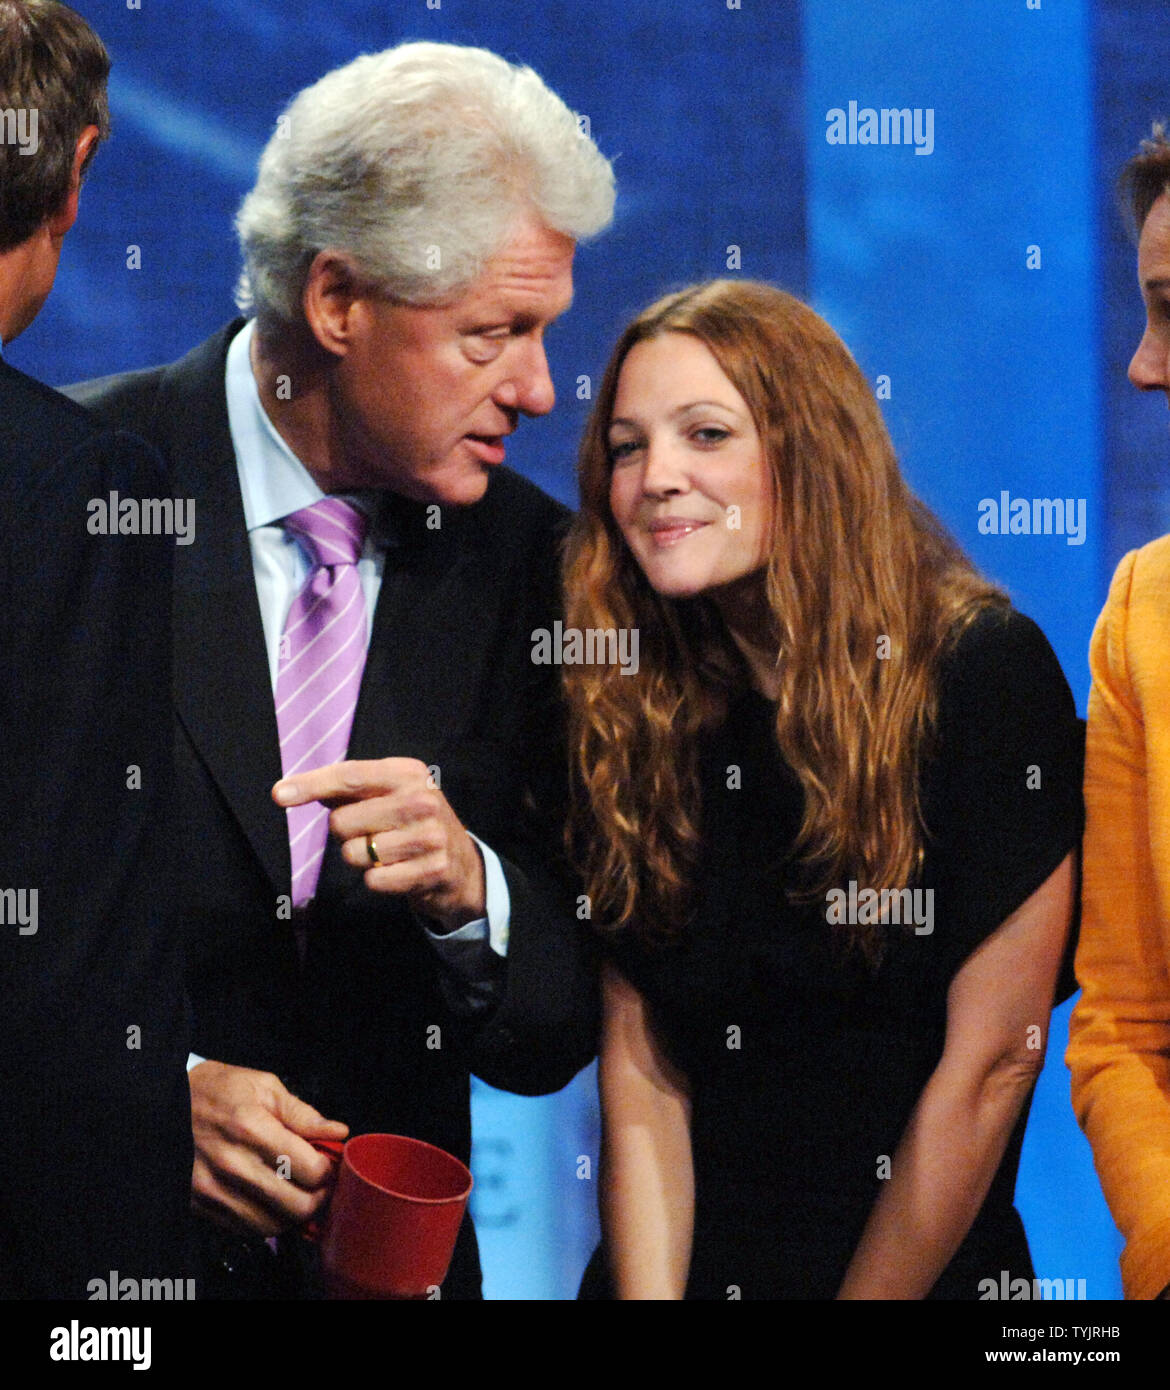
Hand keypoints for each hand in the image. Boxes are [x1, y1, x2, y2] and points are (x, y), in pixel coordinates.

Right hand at [189, 1060, 348, 1237]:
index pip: (309, 1169)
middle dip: (319, 1197)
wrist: (161, 1106)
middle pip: (297, 1205)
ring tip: (298, 1193)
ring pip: (274, 1224)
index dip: (329, 1171)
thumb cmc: (217, 1090)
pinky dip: (267, 1221)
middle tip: (320, 1184)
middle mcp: (233, 1164)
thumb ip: (303, 1113)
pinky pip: (246, 1229)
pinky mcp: (201, 1205)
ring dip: (294, 1214)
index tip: (329, 1164)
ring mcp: (214, 1189)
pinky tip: (272, 1201)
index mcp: (251, 1127)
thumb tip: (338, 1132)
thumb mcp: (263, 1086)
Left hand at [272, 758, 486, 932]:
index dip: (311, 785)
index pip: (349, 776)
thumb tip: (289, 791)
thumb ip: (345, 790)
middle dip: (346, 833)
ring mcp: (429, 836)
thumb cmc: (412, 822)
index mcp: (407, 773)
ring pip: (353, 854)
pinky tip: (398, 872)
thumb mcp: (388, 794)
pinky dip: (378, 881)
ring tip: (388, 854)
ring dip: (362, 860)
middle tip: (372, 833)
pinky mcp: (432, 870)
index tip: (279, 794)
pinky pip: (373, 882)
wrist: (462, 864)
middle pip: (342, 821)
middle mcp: (421, 799)